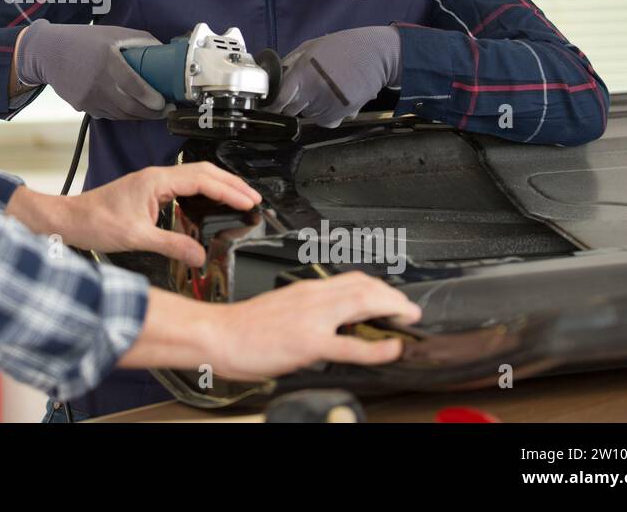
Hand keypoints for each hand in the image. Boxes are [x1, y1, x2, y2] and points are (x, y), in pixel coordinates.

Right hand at [14, 19, 167, 119]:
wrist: (48, 52)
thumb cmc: (84, 39)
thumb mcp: (113, 32)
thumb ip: (140, 40)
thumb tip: (165, 49)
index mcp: (107, 59)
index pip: (133, 85)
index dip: (150, 97)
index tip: (163, 102)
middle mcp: (97, 81)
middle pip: (129, 106)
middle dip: (150, 113)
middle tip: (165, 110)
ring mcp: (88, 96)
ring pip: (119, 114)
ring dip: (138, 116)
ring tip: (151, 111)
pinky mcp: (81, 105)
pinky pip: (107, 114)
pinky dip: (121, 115)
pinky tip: (130, 109)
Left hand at [65, 163, 259, 263]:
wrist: (70, 220)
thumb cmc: (94, 222)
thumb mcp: (137, 238)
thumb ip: (172, 245)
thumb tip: (200, 256)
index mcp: (157, 181)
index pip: (203, 180)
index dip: (229, 191)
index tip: (249, 201)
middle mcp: (156, 177)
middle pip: (204, 172)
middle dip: (231, 184)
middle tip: (254, 198)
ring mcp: (152, 183)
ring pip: (195, 176)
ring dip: (219, 185)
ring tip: (240, 198)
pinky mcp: (149, 191)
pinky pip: (184, 185)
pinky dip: (204, 191)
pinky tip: (210, 203)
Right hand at [210, 272, 421, 377]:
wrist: (217, 334)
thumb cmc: (242, 327)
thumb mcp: (279, 309)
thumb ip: (305, 311)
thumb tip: (329, 322)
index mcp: (304, 290)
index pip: (351, 279)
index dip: (380, 287)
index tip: (392, 298)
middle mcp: (311, 298)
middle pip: (364, 285)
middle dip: (393, 296)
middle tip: (409, 310)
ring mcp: (312, 319)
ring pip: (363, 302)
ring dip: (392, 309)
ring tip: (407, 320)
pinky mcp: (308, 342)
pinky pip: (351, 343)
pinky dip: (378, 347)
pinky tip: (391, 348)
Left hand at [267, 25, 400, 127]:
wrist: (377, 54)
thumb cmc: (342, 47)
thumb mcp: (311, 47)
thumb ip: (290, 63)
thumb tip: (274, 80)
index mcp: (303, 71)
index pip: (279, 99)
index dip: (273, 105)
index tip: (271, 106)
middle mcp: (314, 90)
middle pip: (292, 110)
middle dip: (294, 103)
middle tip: (306, 89)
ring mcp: (329, 103)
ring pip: (309, 116)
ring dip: (311, 108)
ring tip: (324, 90)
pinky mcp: (343, 113)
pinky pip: (325, 122)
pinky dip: (326, 116)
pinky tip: (333, 100)